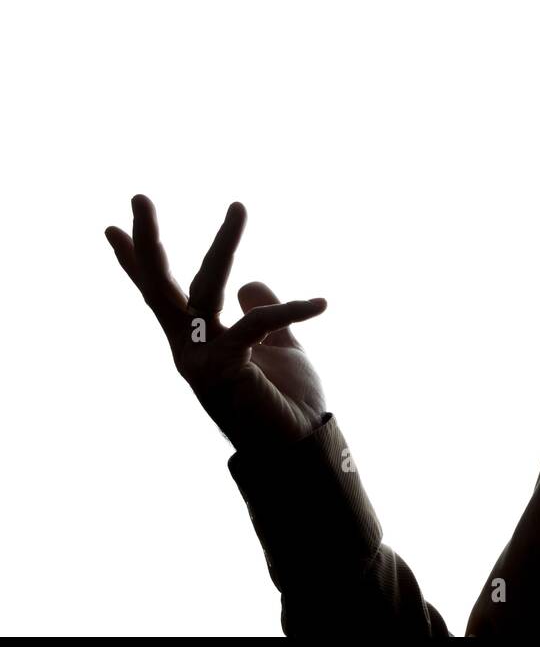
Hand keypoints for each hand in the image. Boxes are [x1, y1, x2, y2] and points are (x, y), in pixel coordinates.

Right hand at [105, 194, 328, 452]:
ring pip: (203, 290)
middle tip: (138, 196)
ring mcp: (200, 361)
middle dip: (149, 242)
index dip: (137, 263)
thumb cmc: (285, 402)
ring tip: (239, 206)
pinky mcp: (224, 371)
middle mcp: (189, 348)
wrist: (299, 450)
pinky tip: (320, 303)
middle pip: (160, 287)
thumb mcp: (278, 346)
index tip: (112, 228)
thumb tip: (252, 282)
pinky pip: (256, 325)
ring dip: (224, 245)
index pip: (162, 294)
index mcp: (198, 340)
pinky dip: (289, 311)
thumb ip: (263, 313)